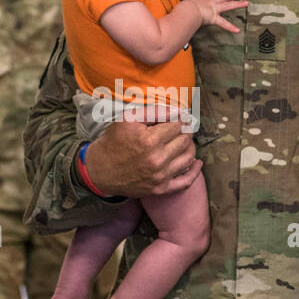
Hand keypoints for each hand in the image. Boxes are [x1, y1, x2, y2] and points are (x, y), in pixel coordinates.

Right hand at [84, 119, 200, 197]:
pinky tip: (197, 163)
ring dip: (190, 147)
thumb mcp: (128, 119)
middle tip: (181, 128)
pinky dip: (195, 171)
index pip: (177, 125)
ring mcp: (160, 176)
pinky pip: (186, 182)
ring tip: (183, 141)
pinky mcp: (160, 189)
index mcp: (150, 140)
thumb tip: (177, 110)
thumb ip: (154, 111)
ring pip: (189, 158)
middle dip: (185, 131)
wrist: (100, 170)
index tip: (178, 117)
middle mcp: (157, 160)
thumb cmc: (114, 142)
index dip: (179, 119)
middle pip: (185, 140)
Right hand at [189, 0, 247, 32]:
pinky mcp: (214, 17)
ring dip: (238, 4)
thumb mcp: (186, 4)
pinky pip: (224, 23)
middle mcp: (211, 1)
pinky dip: (230, 27)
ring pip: (229, 5)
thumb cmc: (184, 7)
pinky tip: (237, 30)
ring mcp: (214, 8)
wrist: (187, 9)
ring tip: (247, 3)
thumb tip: (181, 10)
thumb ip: (187, 6)